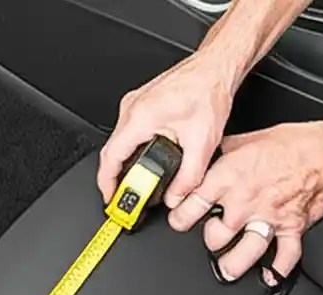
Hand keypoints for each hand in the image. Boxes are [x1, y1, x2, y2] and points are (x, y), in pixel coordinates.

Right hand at [97, 49, 239, 207]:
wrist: (215, 68)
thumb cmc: (208, 91)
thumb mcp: (203, 141)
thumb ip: (189, 176)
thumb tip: (176, 197)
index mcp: (141, 118)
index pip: (111, 158)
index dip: (107, 184)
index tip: (112, 200)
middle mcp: (131, 109)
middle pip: (111, 153)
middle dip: (116, 178)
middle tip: (128, 197)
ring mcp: (133, 105)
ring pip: (119, 143)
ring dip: (125, 164)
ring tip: (137, 183)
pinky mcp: (140, 105)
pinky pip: (127, 133)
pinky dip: (131, 151)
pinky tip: (144, 161)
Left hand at [167, 120, 322, 283]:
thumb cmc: (290, 144)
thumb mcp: (244, 140)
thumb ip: (220, 155)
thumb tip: (203, 157)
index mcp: (228, 179)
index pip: (192, 205)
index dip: (180, 216)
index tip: (178, 220)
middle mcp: (244, 202)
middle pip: (214, 235)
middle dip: (210, 238)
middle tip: (211, 236)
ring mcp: (267, 218)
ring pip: (243, 252)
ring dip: (233, 264)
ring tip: (226, 269)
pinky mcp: (291, 227)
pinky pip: (285, 256)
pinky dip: (278, 269)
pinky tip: (269, 277)